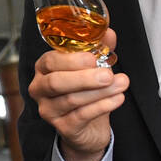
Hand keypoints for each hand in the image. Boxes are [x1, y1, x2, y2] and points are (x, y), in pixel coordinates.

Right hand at [27, 27, 127, 160]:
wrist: (88, 127)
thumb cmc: (86, 91)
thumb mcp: (91, 68)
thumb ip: (98, 48)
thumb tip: (109, 33)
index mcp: (44, 69)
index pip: (50, 61)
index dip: (71, 60)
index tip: (92, 58)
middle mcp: (40, 89)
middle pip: (55, 82)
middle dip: (84, 78)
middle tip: (108, 75)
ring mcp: (48, 110)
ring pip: (71, 100)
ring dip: (100, 92)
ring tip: (121, 84)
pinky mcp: (62, 128)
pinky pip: (81, 116)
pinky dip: (102, 106)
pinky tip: (117, 99)